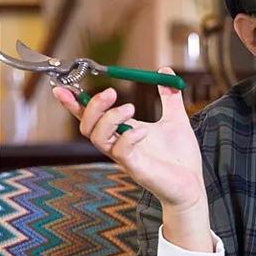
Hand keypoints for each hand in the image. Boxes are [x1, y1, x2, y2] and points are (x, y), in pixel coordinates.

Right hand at [52, 67, 205, 210]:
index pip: (92, 117)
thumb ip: (169, 96)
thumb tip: (165, 71)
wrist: (192, 185)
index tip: (63, 88)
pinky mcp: (136, 168)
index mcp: (123, 132)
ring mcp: (125, 158)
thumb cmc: (180, 157)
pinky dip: (129, 137)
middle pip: (87, 126)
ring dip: (109, 118)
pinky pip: (120, 152)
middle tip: (110, 92)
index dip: (74, 104)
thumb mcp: (176, 119)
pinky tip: (144, 132)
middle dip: (92, 106)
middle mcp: (118, 145)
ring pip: (97, 138)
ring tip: (130, 107)